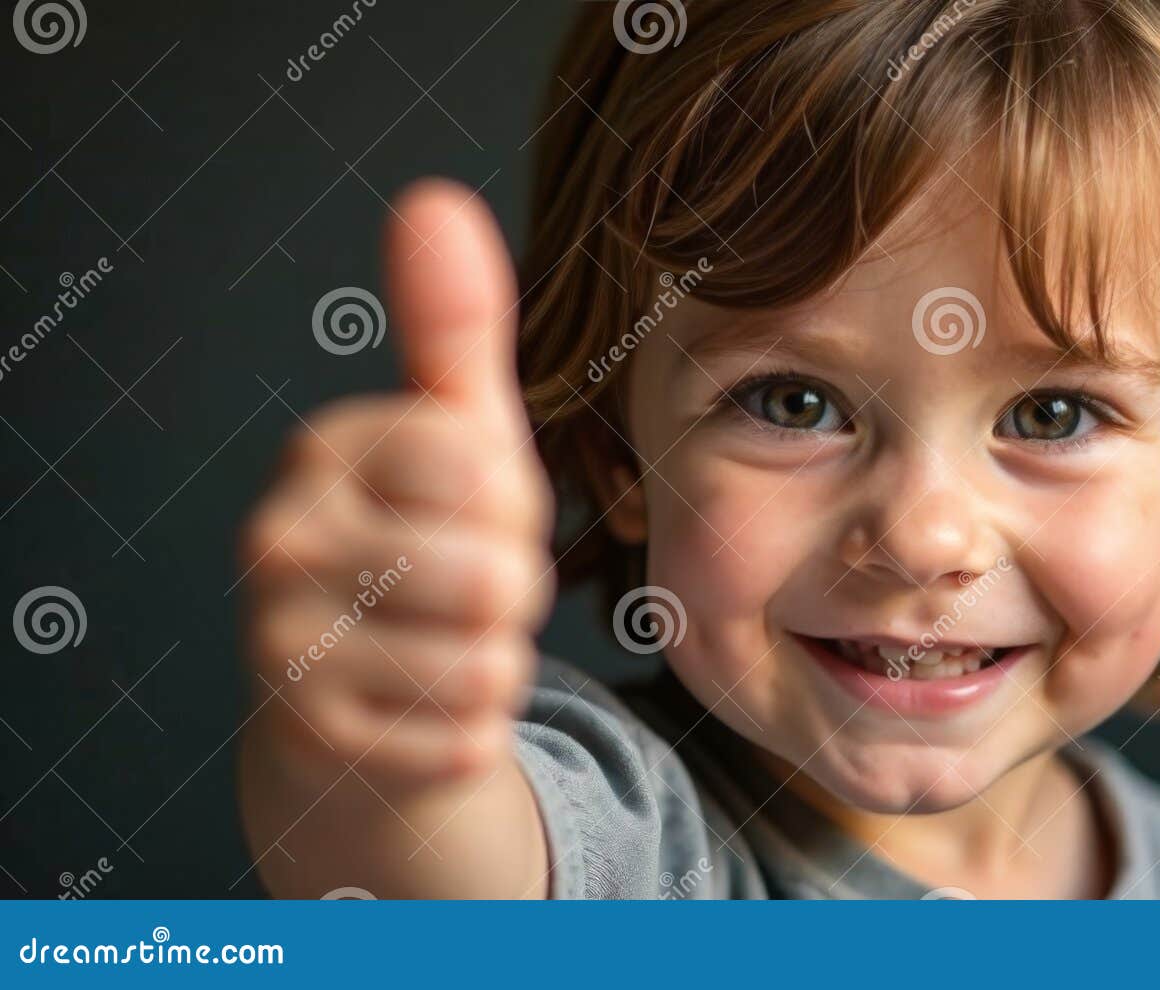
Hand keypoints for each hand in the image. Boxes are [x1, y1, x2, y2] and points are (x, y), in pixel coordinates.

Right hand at [241, 179, 553, 784]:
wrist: (353, 704)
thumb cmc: (422, 550)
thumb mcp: (451, 438)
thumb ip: (452, 328)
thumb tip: (435, 200)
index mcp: (323, 450)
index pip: (487, 470)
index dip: (510, 504)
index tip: (466, 515)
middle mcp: (278, 540)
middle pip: (494, 570)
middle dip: (511, 591)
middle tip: (459, 593)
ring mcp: (282, 645)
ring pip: (486, 657)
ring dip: (496, 662)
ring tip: (442, 646)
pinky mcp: (311, 738)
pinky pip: (468, 732)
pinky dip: (472, 728)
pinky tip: (425, 708)